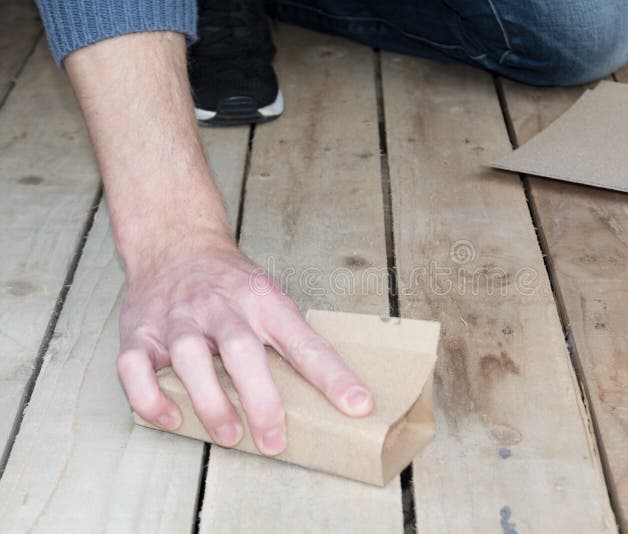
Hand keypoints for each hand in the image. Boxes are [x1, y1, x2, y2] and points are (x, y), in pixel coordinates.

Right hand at [116, 233, 373, 454]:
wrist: (176, 243)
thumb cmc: (231, 284)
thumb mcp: (272, 300)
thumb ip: (296, 341)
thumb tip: (337, 392)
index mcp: (263, 301)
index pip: (304, 342)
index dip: (333, 376)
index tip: (358, 405)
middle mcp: (220, 307)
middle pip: (241, 348)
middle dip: (260, 397)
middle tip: (274, 439)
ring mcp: (178, 319)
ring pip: (189, 357)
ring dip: (209, 400)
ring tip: (229, 435)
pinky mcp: (140, 332)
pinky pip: (135, 367)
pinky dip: (150, 397)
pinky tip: (172, 418)